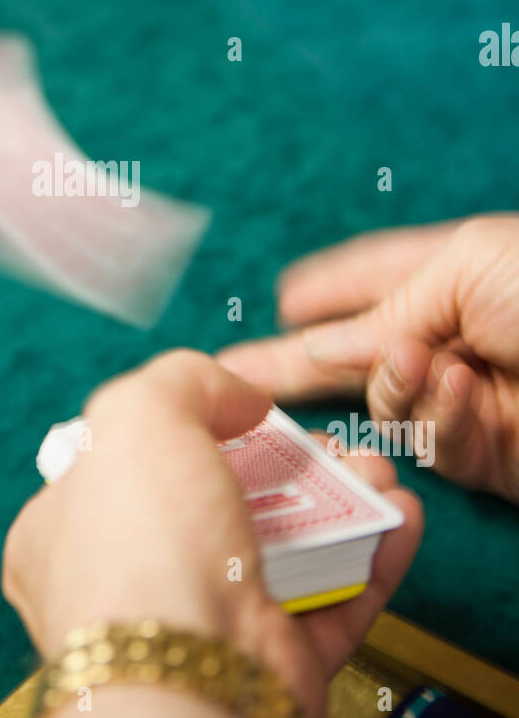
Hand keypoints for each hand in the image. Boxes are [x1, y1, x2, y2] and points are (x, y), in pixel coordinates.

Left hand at [3, 350, 421, 717]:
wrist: (191, 678)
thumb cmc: (137, 546)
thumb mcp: (136, 415)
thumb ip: (183, 380)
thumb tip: (238, 396)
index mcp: (69, 530)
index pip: (125, 468)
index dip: (188, 431)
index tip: (245, 412)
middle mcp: (134, 582)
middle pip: (222, 505)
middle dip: (288, 467)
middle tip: (329, 444)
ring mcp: (207, 627)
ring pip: (285, 552)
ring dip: (341, 506)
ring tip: (378, 474)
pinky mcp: (273, 665)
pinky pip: (334, 605)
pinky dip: (372, 560)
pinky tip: (397, 520)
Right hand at [218, 216, 518, 502]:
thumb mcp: (465, 266)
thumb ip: (387, 308)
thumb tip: (319, 346)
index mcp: (452, 273)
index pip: (375, 278)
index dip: (326, 289)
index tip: (281, 300)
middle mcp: (452, 334)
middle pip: (357, 353)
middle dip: (296, 362)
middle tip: (235, 372)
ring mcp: (463, 396)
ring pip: (385, 407)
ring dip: (392, 383)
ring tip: (419, 359)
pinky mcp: (481, 450)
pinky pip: (428, 443)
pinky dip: (437, 415)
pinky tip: (461, 386)